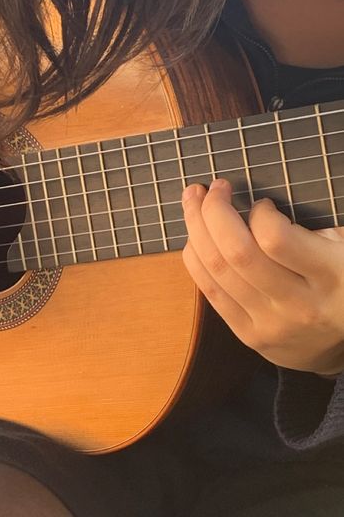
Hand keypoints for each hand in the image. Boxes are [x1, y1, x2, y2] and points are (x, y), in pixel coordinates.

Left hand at [182, 178, 343, 376]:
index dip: (259, 213)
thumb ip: (307, 228)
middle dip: (214, 211)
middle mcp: (298, 305)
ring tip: (194, 200)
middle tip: (211, 188)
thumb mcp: (341, 246)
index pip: (275, 240)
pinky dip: (196, 258)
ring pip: (216, 271)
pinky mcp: (248, 335)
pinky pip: (210, 291)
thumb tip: (256, 204)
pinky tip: (196, 236)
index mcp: (329, 276)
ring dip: (196, 228)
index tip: (261, 203)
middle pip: (237, 253)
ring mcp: (269, 325)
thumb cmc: (339, 278)